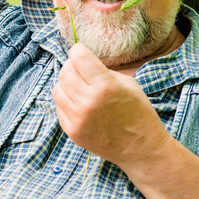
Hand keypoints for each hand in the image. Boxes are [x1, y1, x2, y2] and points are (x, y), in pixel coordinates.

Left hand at [52, 43, 172, 169]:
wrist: (141, 148)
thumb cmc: (139, 113)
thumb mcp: (128, 84)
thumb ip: (103, 71)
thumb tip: (82, 62)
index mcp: (105, 86)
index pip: (78, 57)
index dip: (78, 50)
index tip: (80, 51)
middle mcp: (88, 101)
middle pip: (65, 71)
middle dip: (71, 65)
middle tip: (80, 69)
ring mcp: (78, 118)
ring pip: (57, 89)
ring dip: (67, 84)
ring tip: (79, 87)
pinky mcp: (73, 132)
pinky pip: (59, 108)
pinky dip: (67, 102)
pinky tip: (81, 105)